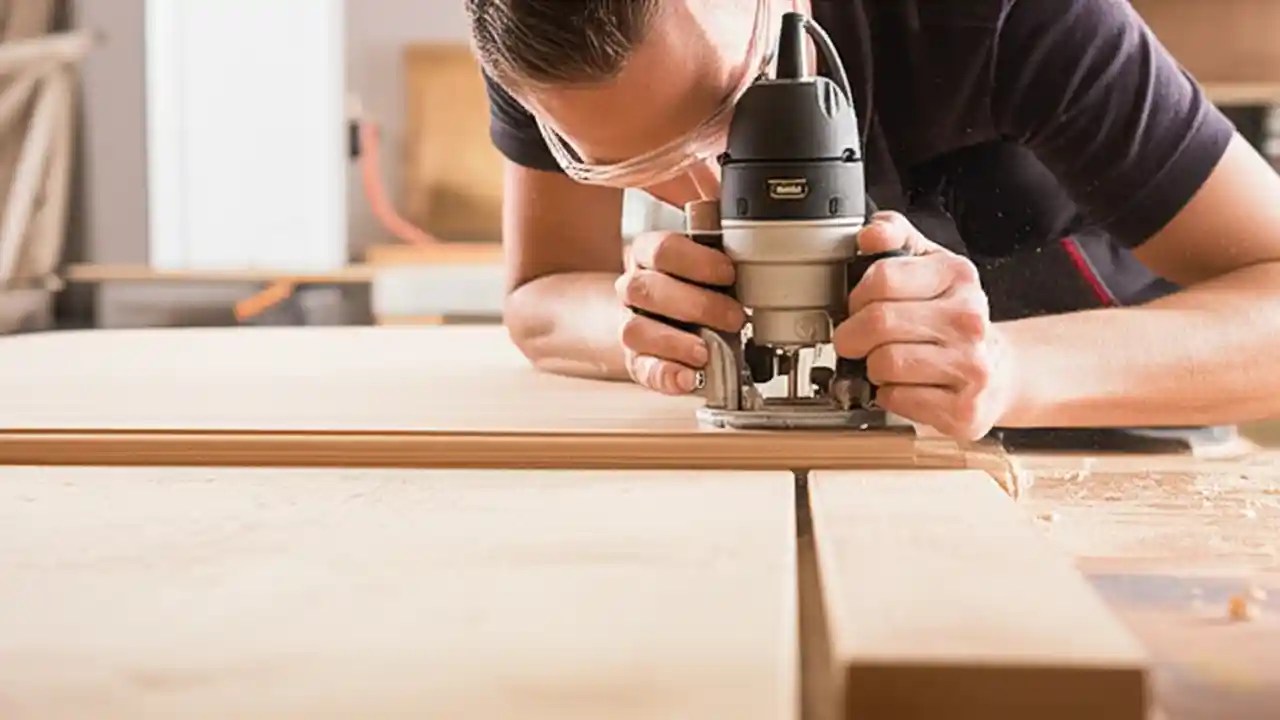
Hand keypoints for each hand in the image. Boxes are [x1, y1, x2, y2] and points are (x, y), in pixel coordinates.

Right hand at [615, 231, 745, 394]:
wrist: (676, 317)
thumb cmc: (700, 285)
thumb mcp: (712, 260)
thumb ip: (722, 247)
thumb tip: (744, 224)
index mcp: (649, 254)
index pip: (662, 250)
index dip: (696, 261)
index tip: (729, 273)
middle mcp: (634, 287)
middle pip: (647, 290)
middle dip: (696, 305)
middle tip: (734, 317)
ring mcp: (631, 324)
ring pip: (635, 330)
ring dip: (674, 343)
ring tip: (705, 352)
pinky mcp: (636, 359)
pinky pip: (642, 368)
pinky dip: (666, 375)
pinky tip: (688, 378)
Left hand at [833, 212, 1016, 440]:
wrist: (1000, 371)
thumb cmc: (953, 318)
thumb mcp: (930, 266)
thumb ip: (896, 237)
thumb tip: (871, 233)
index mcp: (957, 276)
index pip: (883, 277)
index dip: (857, 294)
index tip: (858, 304)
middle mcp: (969, 320)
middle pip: (879, 322)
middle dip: (854, 334)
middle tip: (856, 340)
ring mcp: (970, 366)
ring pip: (884, 364)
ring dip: (871, 367)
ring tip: (886, 362)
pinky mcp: (963, 409)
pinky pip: (895, 399)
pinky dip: (888, 395)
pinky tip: (904, 386)